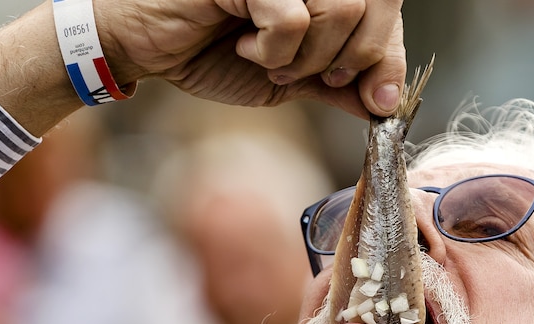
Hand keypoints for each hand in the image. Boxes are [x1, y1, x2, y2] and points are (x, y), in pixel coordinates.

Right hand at [96, 0, 405, 117]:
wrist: (144, 46)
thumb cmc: (208, 50)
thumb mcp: (288, 77)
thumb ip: (336, 83)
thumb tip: (385, 103)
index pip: (386, 6)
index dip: (389, 55)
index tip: (377, 100)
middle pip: (374, 4)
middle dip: (351, 59)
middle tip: (310, 75)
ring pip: (341, 9)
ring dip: (309, 57)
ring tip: (271, 60)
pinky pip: (293, 17)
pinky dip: (274, 49)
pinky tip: (244, 44)